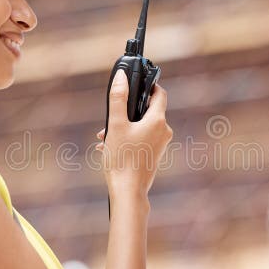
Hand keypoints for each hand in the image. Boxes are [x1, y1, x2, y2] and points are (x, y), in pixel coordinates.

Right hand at [98, 71, 172, 195]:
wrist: (128, 192)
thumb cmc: (122, 159)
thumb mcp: (115, 125)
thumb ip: (118, 98)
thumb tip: (121, 76)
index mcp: (158, 120)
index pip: (160, 93)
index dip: (148, 85)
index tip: (135, 84)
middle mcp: (164, 131)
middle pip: (147, 110)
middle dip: (127, 111)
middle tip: (110, 118)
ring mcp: (160, 144)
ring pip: (142, 126)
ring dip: (123, 127)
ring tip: (104, 137)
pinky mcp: (155, 154)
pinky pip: (142, 138)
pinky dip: (128, 138)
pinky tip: (109, 147)